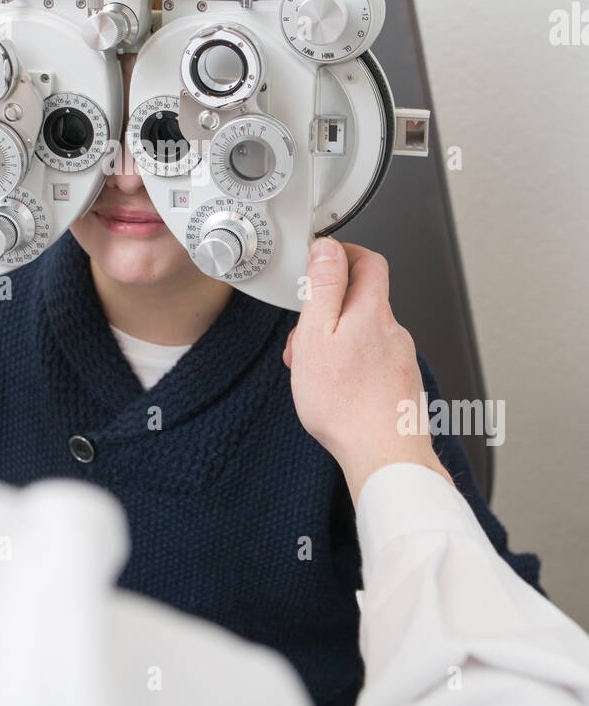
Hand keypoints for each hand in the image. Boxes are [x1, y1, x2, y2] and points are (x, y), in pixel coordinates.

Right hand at [283, 238, 450, 505]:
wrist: (384, 456)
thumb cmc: (345, 404)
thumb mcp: (317, 335)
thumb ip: (323, 288)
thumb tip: (327, 249)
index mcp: (372, 311)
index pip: (368, 260)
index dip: (345, 253)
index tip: (322, 262)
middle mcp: (393, 330)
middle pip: (363, 299)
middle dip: (330, 308)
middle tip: (305, 330)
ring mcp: (400, 358)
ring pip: (364, 333)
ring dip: (337, 341)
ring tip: (313, 369)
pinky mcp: (401, 384)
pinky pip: (372, 361)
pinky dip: (351, 365)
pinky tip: (335, 389)